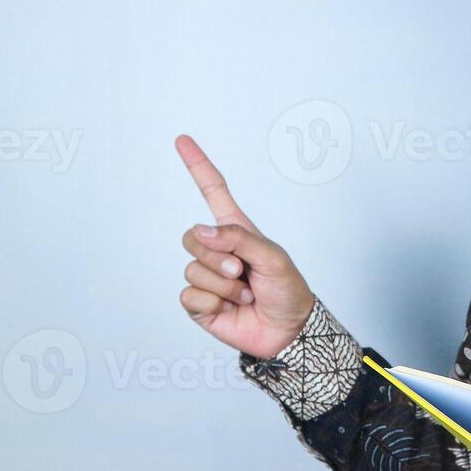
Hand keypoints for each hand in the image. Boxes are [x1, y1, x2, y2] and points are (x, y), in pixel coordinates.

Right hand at [175, 134, 315, 358]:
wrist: (288, 330)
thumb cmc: (287, 289)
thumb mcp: (272, 257)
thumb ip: (238, 239)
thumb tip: (200, 231)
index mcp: (237, 231)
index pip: (213, 192)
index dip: (198, 166)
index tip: (182, 140)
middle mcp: (218, 250)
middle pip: (192, 237)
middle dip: (218, 257)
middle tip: (243, 272)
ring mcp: (207, 277)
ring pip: (193, 269)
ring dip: (224, 285)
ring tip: (245, 293)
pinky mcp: (199, 303)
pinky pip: (189, 295)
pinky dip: (213, 302)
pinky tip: (231, 308)